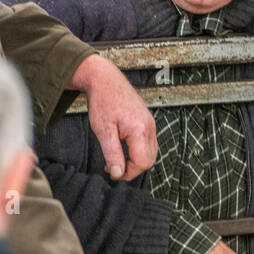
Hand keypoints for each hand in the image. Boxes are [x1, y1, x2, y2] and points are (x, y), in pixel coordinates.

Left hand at [70, 54, 156, 180]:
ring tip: (116, 159)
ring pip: (150, 153)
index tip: (113, 172)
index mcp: (140, 129)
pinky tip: (123, 149)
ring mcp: (150, 124)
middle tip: (113, 167)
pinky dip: (137, 151)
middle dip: (132, 168)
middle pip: (149, 160)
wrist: (106, 80)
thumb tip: (118, 173)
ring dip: (135, 161)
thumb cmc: (103, 101)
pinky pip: (148, 143)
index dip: (128, 172)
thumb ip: (112, 154)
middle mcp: (149, 127)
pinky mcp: (147, 122)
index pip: (142, 162)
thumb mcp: (103, 131)